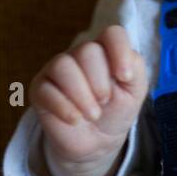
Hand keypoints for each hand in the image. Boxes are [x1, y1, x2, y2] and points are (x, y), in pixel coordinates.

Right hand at [29, 24, 147, 168]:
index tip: (125, 77)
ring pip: (63, 65)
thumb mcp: (135, 90)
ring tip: (93, 115)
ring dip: (82, 94)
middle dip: (100, 81)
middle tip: (105, 101)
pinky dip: (64, 108)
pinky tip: (75, 120)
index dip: (119, 51)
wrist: (97, 141)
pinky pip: (46, 90)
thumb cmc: (116, 110)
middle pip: (87, 50)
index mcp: (106, 50)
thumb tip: (123, 61)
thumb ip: (135, 67)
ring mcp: (57, 70)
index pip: (112, 34)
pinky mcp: (40, 89)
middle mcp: (80, 54)